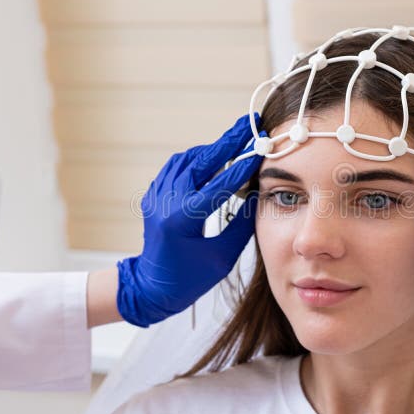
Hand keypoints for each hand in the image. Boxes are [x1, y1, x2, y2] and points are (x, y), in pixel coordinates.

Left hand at [117, 113, 263, 326]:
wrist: (151, 287)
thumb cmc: (188, 279)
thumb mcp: (222, 256)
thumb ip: (241, 224)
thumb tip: (258, 195)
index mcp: (181, 218)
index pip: (219, 184)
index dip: (243, 165)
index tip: (262, 148)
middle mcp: (165, 201)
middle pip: (201, 162)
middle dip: (228, 143)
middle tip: (249, 126)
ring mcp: (156, 195)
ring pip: (187, 160)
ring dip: (212, 150)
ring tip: (236, 141)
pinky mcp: (154, 195)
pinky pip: (176, 167)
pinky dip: (196, 159)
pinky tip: (213, 158)